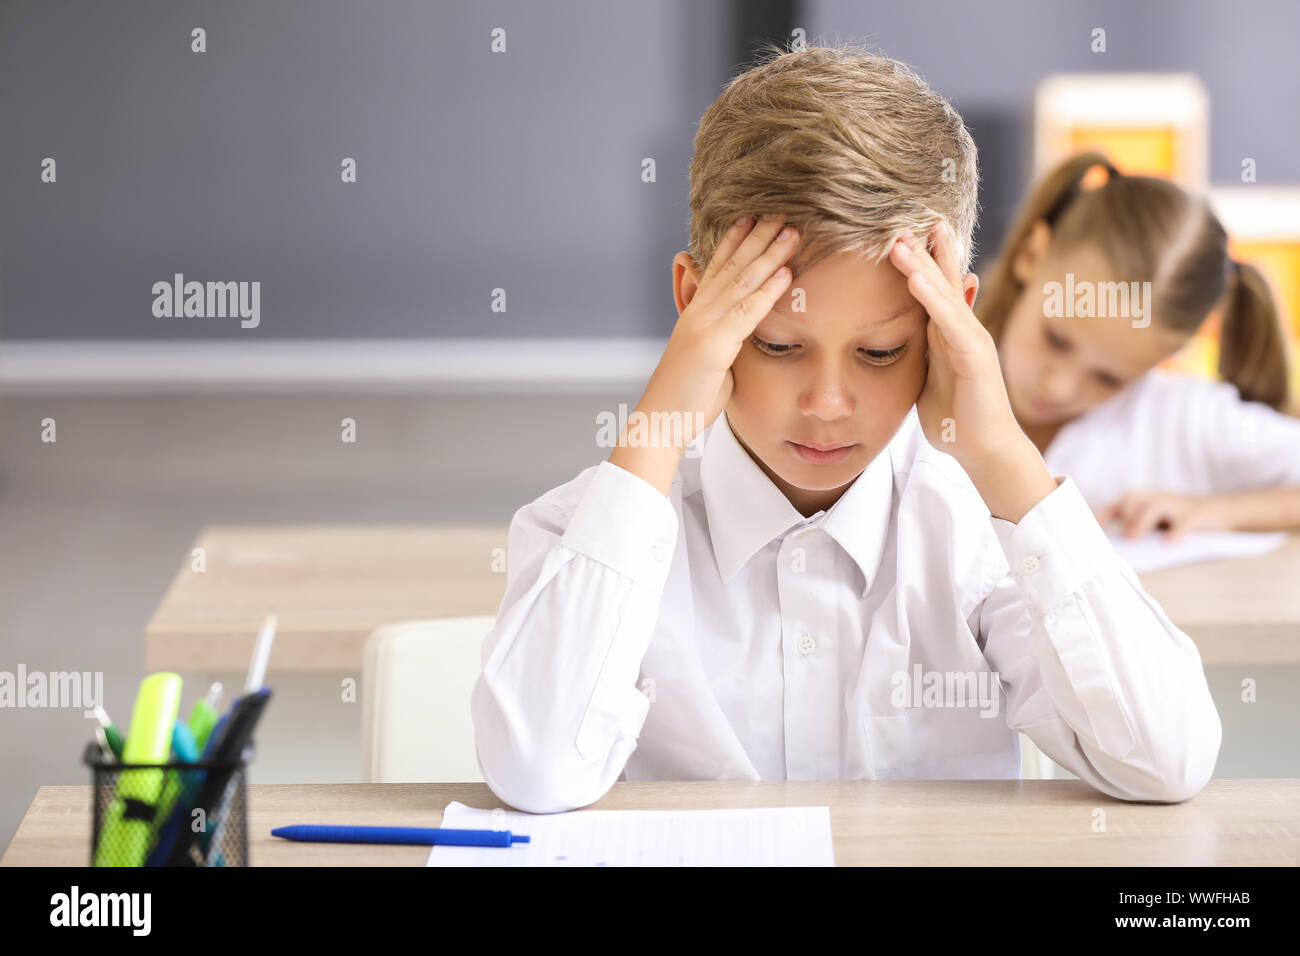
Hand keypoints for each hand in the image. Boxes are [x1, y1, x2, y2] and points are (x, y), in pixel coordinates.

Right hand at [641, 215, 797, 445]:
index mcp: (695, 314)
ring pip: (741, 282)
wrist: (662, 421)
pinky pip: (746, 313)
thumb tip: (736, 332)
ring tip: (791, 231)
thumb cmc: (686, 397)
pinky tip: (786, 272)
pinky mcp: (712, 346)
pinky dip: (767, 291)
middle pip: (731, 266)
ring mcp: (704, 326)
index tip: (752, 218)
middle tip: (781, 211)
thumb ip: (722, 338)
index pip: (716, 268)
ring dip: (769, 254)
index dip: (734, 241)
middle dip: (758, 237)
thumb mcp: (707, 360)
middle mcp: (697, 313)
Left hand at [886, 224, 1024, 473]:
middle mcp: (964, 331)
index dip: (921, 261)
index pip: (935, 290)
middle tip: (906, 219)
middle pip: (944, 282)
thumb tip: (904, 335)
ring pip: (946, 295)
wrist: (982, 450)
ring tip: (902, 240)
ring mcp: (972, 341)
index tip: (901, 234)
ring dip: (923, 265)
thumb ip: (922, 352)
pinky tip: (916, 279)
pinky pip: (951, 322)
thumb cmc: (955, 419)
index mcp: (949, 334)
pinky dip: (933, 299)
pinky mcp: (975, 357)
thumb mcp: (928, 378)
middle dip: (926, 250)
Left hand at [1095, 491, 1224, 540]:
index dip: (1105, 514)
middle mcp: (1159, 498)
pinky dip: (1176, 531)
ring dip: (1141, 521)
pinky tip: (1169, 542)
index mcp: (1148, 500)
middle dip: (1123, 515)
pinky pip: (1185, 521)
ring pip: (1156, 506)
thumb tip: (1118, 550)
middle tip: (1119, 536)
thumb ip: (1140, 529)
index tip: (1092, 529)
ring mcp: (1178, 505)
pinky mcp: (1196, 515)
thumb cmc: (1181, 521)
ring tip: (1133, 538)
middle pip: (1134, 498)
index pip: (1120, 502)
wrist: (1222, 512)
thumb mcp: (1159, 522)